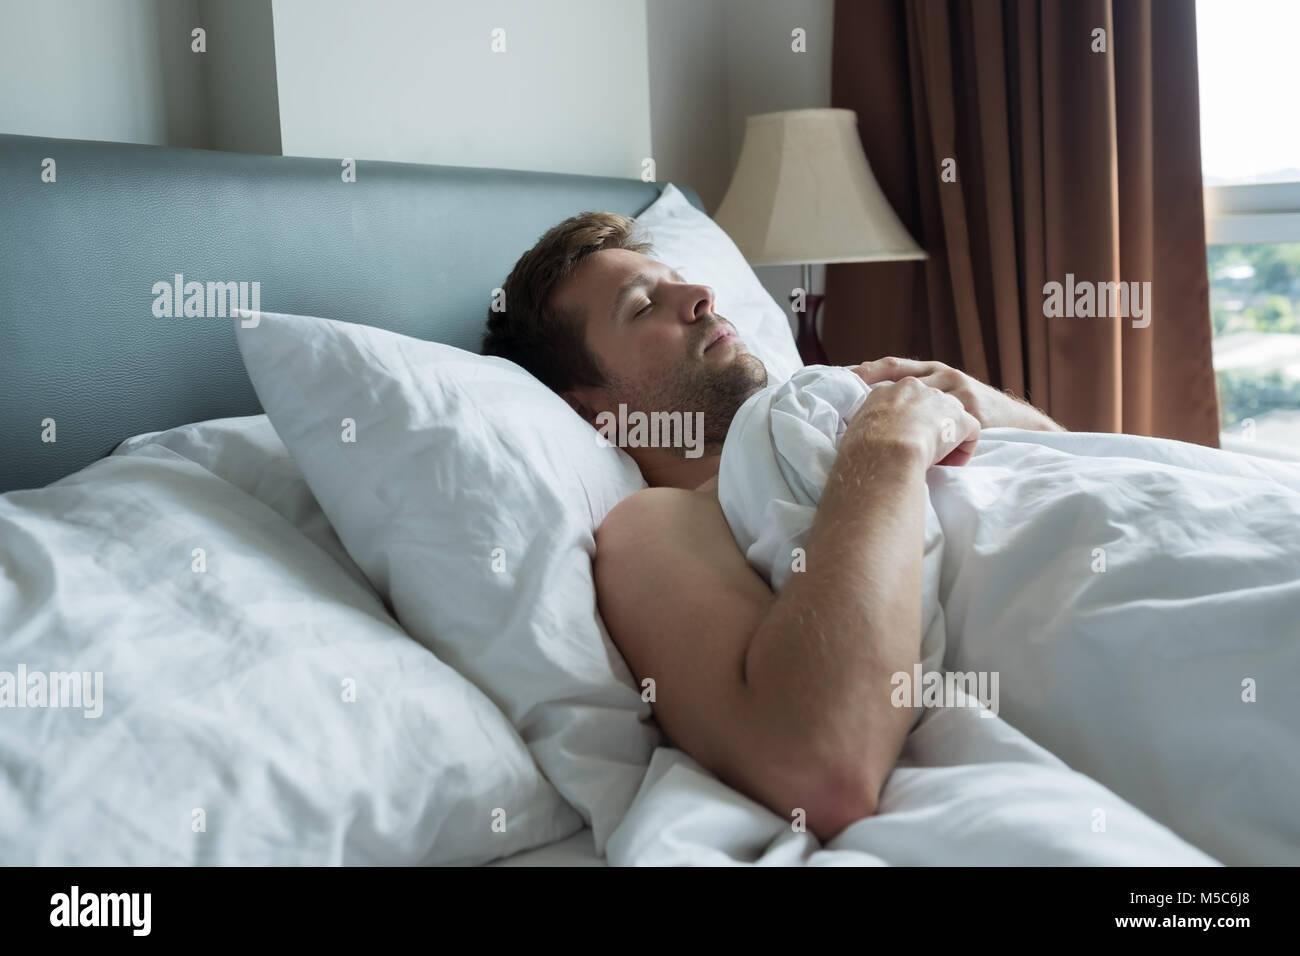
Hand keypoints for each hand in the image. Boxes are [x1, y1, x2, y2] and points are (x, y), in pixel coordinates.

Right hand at [848, 376, 980, 467]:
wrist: (885, 450)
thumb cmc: (862, 447)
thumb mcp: (855, 428)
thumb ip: (865, 425)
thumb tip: (862, 439)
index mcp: (888, 389)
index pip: (904, 399)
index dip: (906, 419)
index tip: (901, 438)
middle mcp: (917, 387)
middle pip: (931, 403)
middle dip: (929, 425)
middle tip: (919, 449)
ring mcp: (941, 400)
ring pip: (952, 416)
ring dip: (947, 436)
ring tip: (936, 459)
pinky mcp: (962, 419)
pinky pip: (971, 433)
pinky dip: (963, 450)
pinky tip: (950, 464)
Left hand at [852, 357, 1062, 431]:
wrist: (1017, 423)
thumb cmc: (971, 413)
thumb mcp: (943, 397)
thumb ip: (917, 399)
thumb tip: (873, 411)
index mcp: (933, 371)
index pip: (892, 365)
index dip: (865, 371)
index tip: (839, 379)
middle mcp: (944, 376)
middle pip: (899, 376)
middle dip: (869, 386)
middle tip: (843, 399)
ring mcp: (959, 393)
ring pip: (919, 402)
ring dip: (894, 417)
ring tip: (870, 432)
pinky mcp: (973, 413)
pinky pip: (943, 426)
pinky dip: (922, 439)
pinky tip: (906, 448)